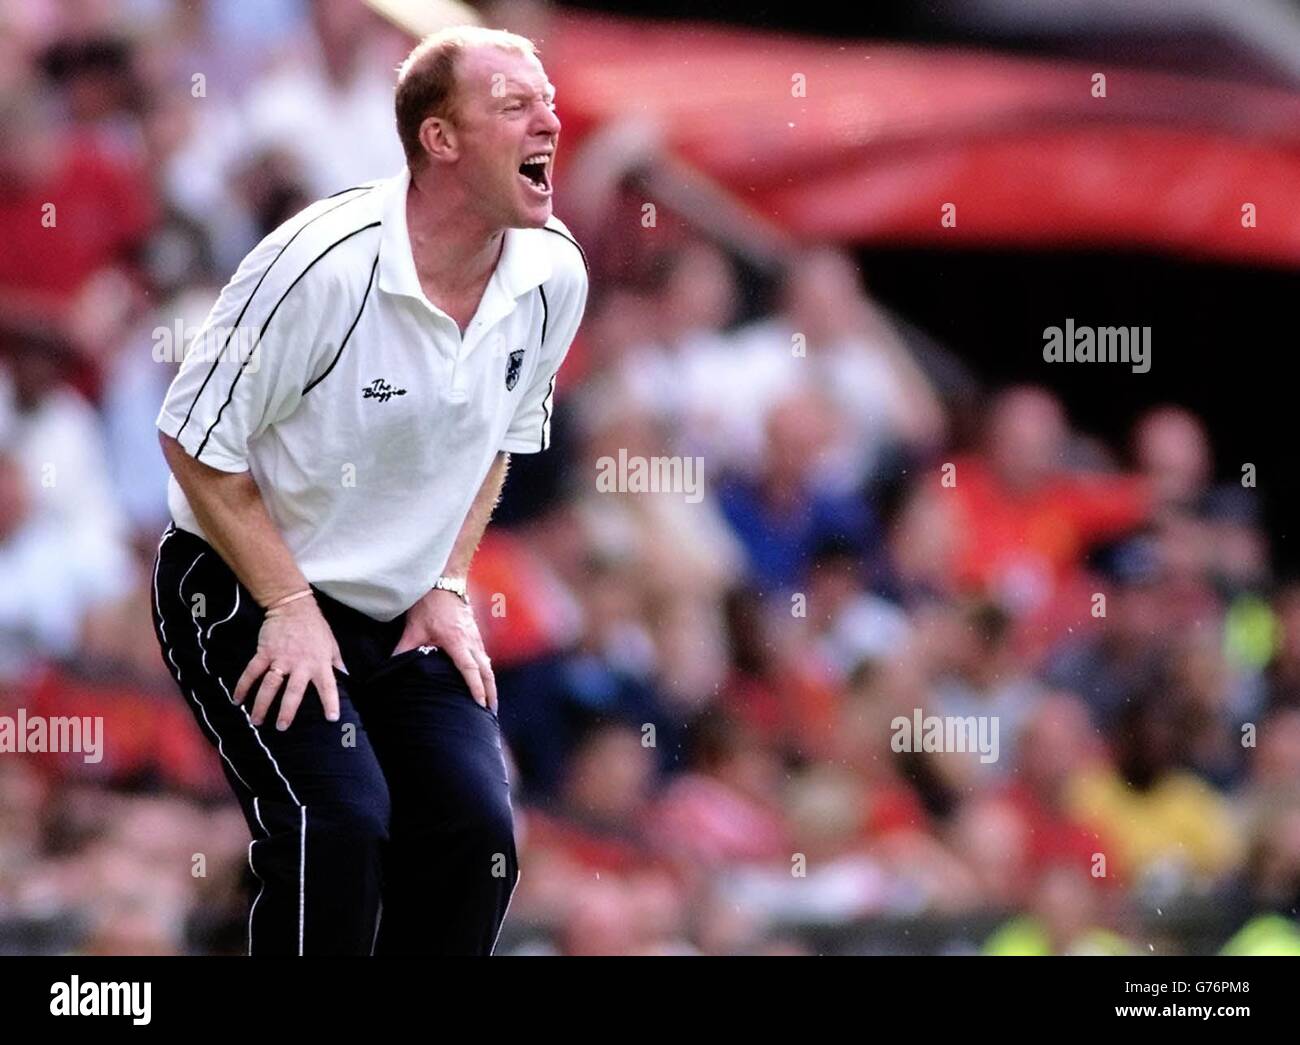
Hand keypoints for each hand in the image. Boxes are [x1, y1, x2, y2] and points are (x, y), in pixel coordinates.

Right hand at [233, 596, 345, 729]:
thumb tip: (346, 676)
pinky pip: (252, 671)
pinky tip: (237, 699)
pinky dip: (243, 685)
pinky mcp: (264, 652)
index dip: (330, 702)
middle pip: (293, 692)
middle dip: (287, 711)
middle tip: (282, 727)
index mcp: (320, 663)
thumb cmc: (315, 627)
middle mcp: (300, 664)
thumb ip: (336, 662)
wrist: (293, 606)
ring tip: (256, 721)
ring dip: (262, 704)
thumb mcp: (331, 644)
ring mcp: (281, 658)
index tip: (331, 718)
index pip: (328, 686)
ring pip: (270, 685)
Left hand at [394, 588, 496, 711]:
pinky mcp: (475, 633)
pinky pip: (484, 655)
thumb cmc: (429, 605)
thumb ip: (403, 649)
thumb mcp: (413, 629)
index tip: (481, 703)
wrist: (444, 583)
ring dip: (490, 682)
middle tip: (491, 710)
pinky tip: (485, 677)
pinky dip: (486, 670)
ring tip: (490, 699)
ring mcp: (475, 636)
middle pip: (486, 671)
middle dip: (491, 691)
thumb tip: (389, 666)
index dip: (476, 688)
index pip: (470, 669)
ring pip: (487, 663)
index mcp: (456, 642)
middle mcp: (470, 640)